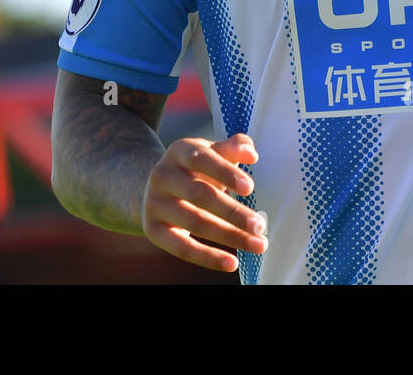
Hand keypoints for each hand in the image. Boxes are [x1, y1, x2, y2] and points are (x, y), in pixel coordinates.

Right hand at [141, 133, 266, 270]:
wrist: (156, 187)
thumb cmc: (195, 168)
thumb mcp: (211, 152)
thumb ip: (233, 148)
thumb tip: (251, 153)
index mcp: (179, 151)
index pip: (202, 160)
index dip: (226, 173)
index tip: (250, 188)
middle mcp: (162, 175)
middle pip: (199, 195)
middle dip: (233, 211)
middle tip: (259, 225)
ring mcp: (155, 203)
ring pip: (194, 222)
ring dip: (229, 236)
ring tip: (257, 244)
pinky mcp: (153, 230)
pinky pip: (181, 247)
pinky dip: (208, 257)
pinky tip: (232, 263)